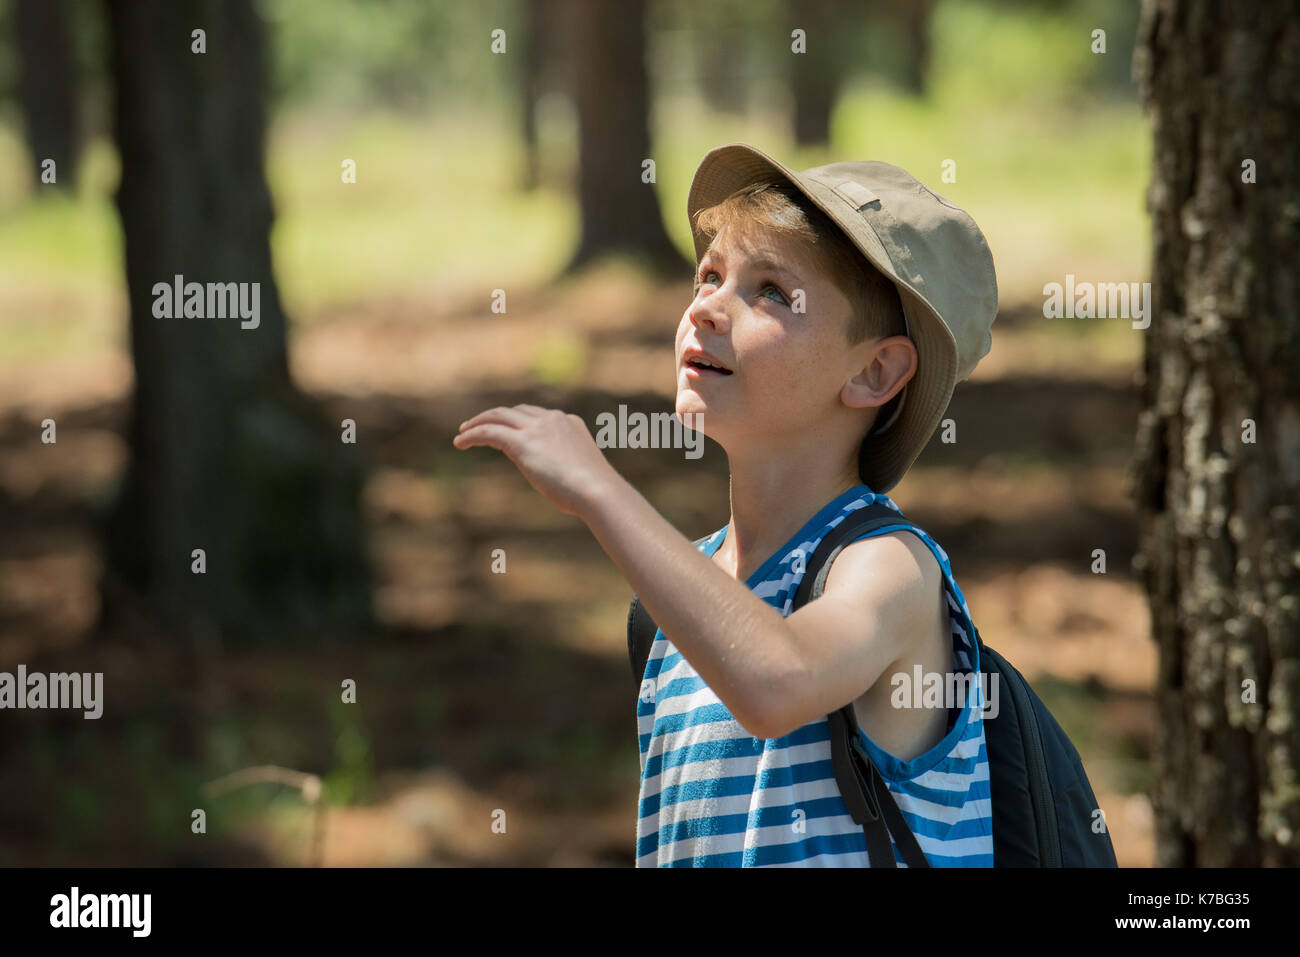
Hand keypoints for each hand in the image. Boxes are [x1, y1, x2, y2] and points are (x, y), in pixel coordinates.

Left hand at [452, 405, 620, 515]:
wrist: (597, 490)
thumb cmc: (594, 492)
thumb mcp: (583, 473)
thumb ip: (569, 467)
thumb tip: (561, 479)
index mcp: (569, 423)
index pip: (538, 416)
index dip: (519, 422)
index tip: (507, 432)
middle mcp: (552, 419)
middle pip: (516, 411)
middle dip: (495, 417)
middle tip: (478, 426)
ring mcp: (537, 428)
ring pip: (499, 416)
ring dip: (478, 423)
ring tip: (463, 433)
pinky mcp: (522, 442)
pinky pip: (490, 432)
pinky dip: (473, 435)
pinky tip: (460, 442)